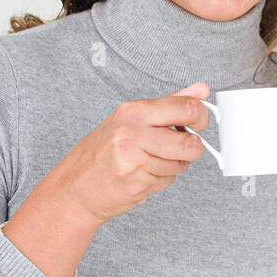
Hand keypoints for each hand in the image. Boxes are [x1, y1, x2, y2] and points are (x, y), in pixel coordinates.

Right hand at [50, 82, 211, 224]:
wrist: (75, 187)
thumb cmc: (103, 150)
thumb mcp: (131, 118)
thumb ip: (170, 103)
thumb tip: (201, 90)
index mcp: (133, 112)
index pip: (186, 108)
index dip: (202, 117)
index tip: (199, 124)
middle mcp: (132, 134)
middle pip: (190, 143)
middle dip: (193, 148)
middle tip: (182, 147)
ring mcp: (134, 161)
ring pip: (181, 164)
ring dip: (174, 165)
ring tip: (151, 162)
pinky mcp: (136, 185)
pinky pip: (168, 181)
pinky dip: (162, 180)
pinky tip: (143, 174)